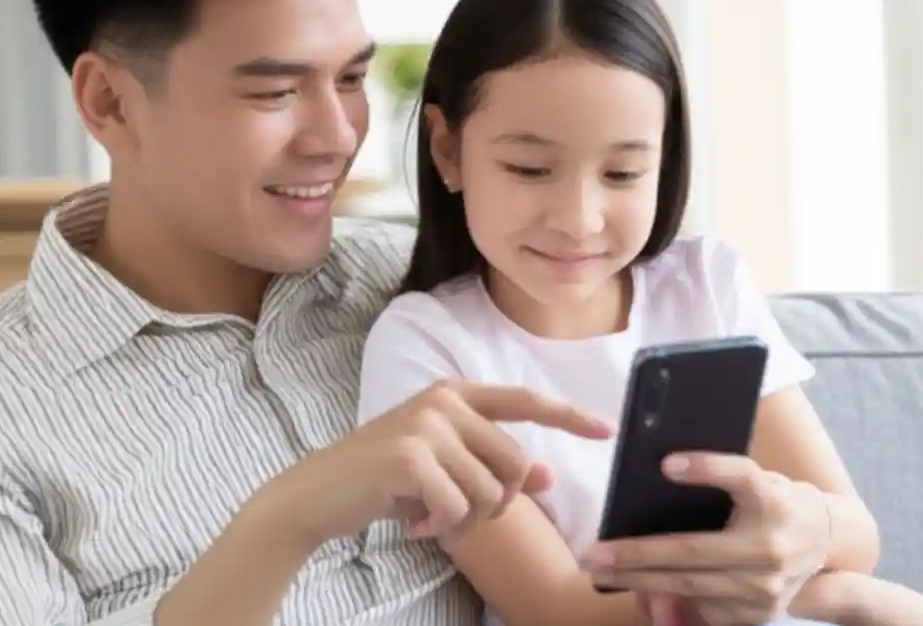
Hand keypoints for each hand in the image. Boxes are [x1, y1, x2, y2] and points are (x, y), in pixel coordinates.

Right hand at [262, 380, 613, 549]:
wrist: (316, 495)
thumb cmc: (381, 483)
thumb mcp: (441, 468)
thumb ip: (491, 465)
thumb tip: (548, 476)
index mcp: (452, 394)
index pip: (522, 400)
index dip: (567, 415)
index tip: (605, 428)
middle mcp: (443, 401)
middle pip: (514, 462)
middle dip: (497, 504)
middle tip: (457, 516)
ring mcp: (426, 425)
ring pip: (490, 491)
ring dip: (466, 520)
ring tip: (430, 517)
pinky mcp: (411, 456)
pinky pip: (459, 508)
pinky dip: (442, 527)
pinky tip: (413, 523)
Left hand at [581, 453, 830, 624]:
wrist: (827, 542)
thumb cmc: (776, 501)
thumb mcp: (757, 478)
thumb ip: (721, 477)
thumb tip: (663, 473)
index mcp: (772, 502)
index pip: (741, 477)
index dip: (707, 468)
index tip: (667, 464)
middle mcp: (771, 548)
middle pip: (693, 552)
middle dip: (635, 554)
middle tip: (592, 554)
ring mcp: (767, 588)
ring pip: (691, 587)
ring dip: (641, 581)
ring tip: (604, 572)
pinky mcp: (761, 614)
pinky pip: (704, 610)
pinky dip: (669, 600)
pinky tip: (639, 588)